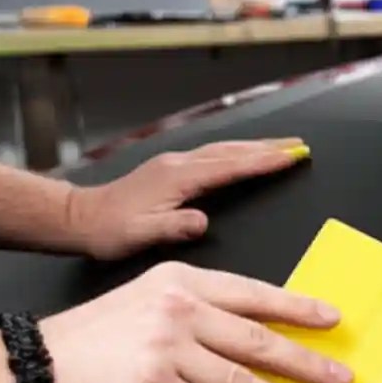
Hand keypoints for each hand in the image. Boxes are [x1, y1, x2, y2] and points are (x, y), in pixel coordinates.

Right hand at [39, 261, 351, 382]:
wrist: (36, 370)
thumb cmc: (91, 341)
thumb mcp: (145, 302)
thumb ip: (195, 312)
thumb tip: (250, 343)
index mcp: (181, 281)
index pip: (254, 294)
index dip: (297, 308)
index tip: (330, 319)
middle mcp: (180, 311)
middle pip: (259, 340)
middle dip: (307, 362)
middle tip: (340, 377)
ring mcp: (170, 353)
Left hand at [67, 139, 309, 260]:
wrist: (81, 219)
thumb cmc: (110, 231)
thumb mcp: (141, 236)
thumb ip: (174, 228)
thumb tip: (203, 222)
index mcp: (177, 178)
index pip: (230, 167)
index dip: (263, 162)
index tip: (291, 157)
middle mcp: (178, 164)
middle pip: (232, 151)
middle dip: (268, 147)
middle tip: (300, 146)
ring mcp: (174, 163)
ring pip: (224, 149)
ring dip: (255, 146)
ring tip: (282, 146)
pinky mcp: (170, 168)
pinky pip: (213, 154)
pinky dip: (236, 152)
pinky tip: (243, 154)